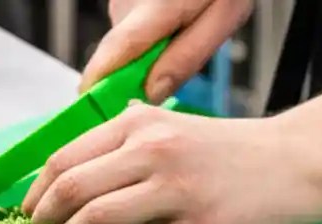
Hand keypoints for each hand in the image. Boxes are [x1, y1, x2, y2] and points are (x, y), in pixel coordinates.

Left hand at [21, 102, 321, 223]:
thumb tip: (71, 165)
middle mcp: (153, 151)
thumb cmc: (228, 153)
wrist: (295, 164)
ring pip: (96, 222)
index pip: (64, 159)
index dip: (36, 195)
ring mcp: (176, 191)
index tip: (28, 218)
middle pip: (72, 190)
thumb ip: (126, 138)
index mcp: (139, 125)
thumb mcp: (172, 126)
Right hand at [80, 0, 253, 103]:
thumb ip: (188, 57)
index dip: (102, 88)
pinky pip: (128, 36)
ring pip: (123, 51)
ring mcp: (122, 1)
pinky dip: (147, 43)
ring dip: (147, 58)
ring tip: (181, 38)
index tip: (96, 114)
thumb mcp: (225, 15)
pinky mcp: (123, 2)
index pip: (116, 53)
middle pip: (116, 60)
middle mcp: (128, 3)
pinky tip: (173, 28)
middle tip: (174, 73)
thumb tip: (154, 92)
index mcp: (155, 6)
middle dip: (140, 77)